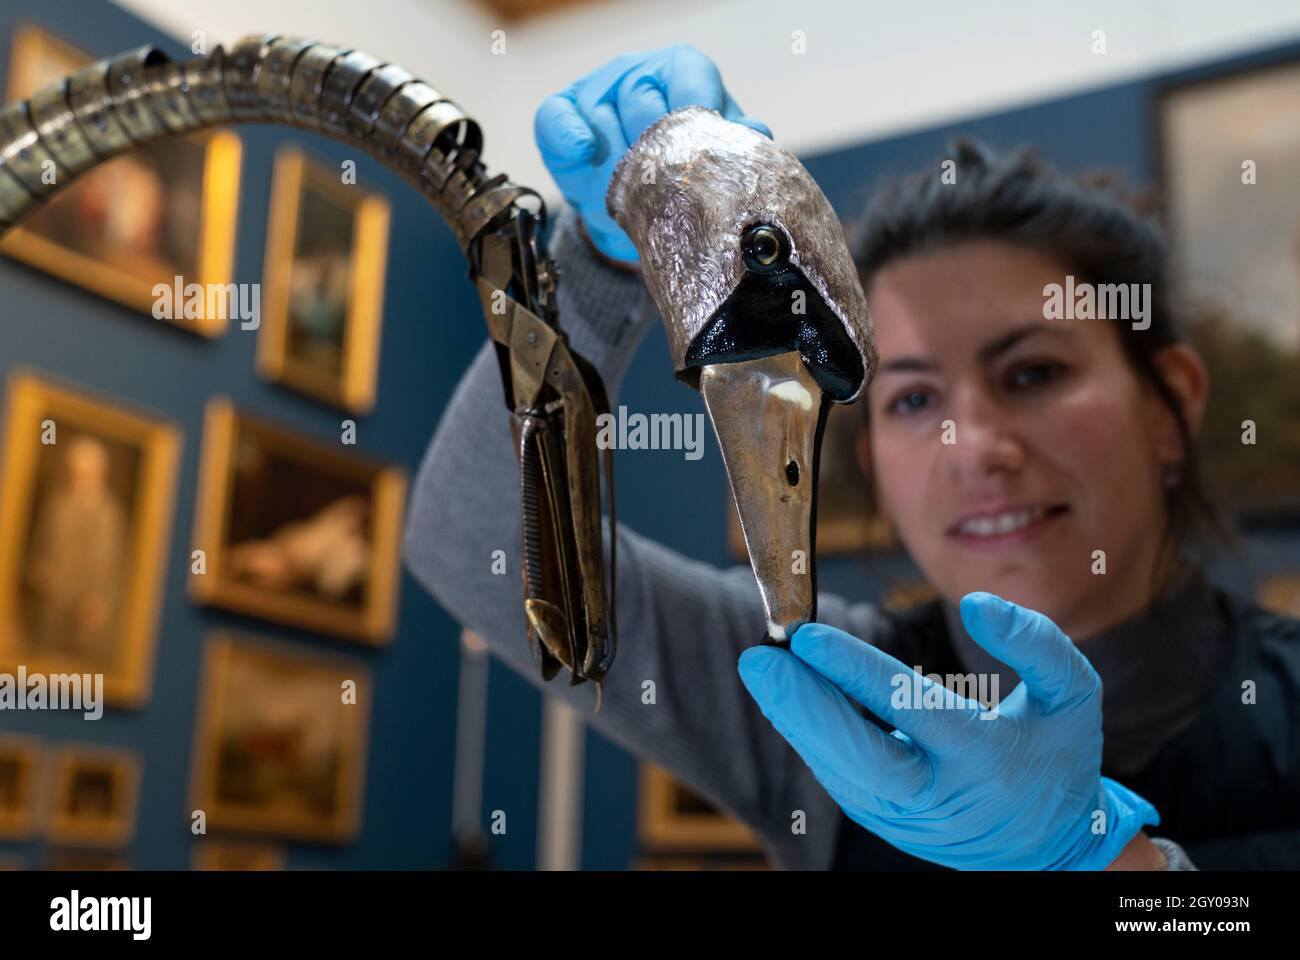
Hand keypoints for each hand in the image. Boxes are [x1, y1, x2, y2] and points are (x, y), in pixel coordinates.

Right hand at [534, 44, 771, 263]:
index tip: (698, 160)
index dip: (694, 123)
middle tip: (662, 189)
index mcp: (684, 71)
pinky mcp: (560, 111)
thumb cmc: (680, 175)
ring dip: (616, 163)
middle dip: (653, 151)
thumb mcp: (711, 158)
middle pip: (643, 100)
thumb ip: (733, 146)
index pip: (691, 83)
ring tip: (632, 197)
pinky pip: (558, 118)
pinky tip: (584, 154)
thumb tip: (757, 134)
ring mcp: (597, 88)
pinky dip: (570, 137)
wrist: (635, 210)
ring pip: (603, 116)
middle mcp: (639, 71)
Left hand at [738, 591, 1159, 869]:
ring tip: (762, 666)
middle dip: (803, 708)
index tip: (809, 636)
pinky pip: (836, 771)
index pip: (912, 710)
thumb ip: (1036, 643)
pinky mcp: (879, 817)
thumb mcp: (1072, 694)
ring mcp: (901, 813)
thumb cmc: (1057, 753)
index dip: (856, 672)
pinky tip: (785, 690)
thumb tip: (976, 603)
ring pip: (835, 768)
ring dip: (792, 716)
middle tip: (759, 659)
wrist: (1048, 844)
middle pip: (858, 758)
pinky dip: (806, 730)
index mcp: (985, 757)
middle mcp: (937, 793)